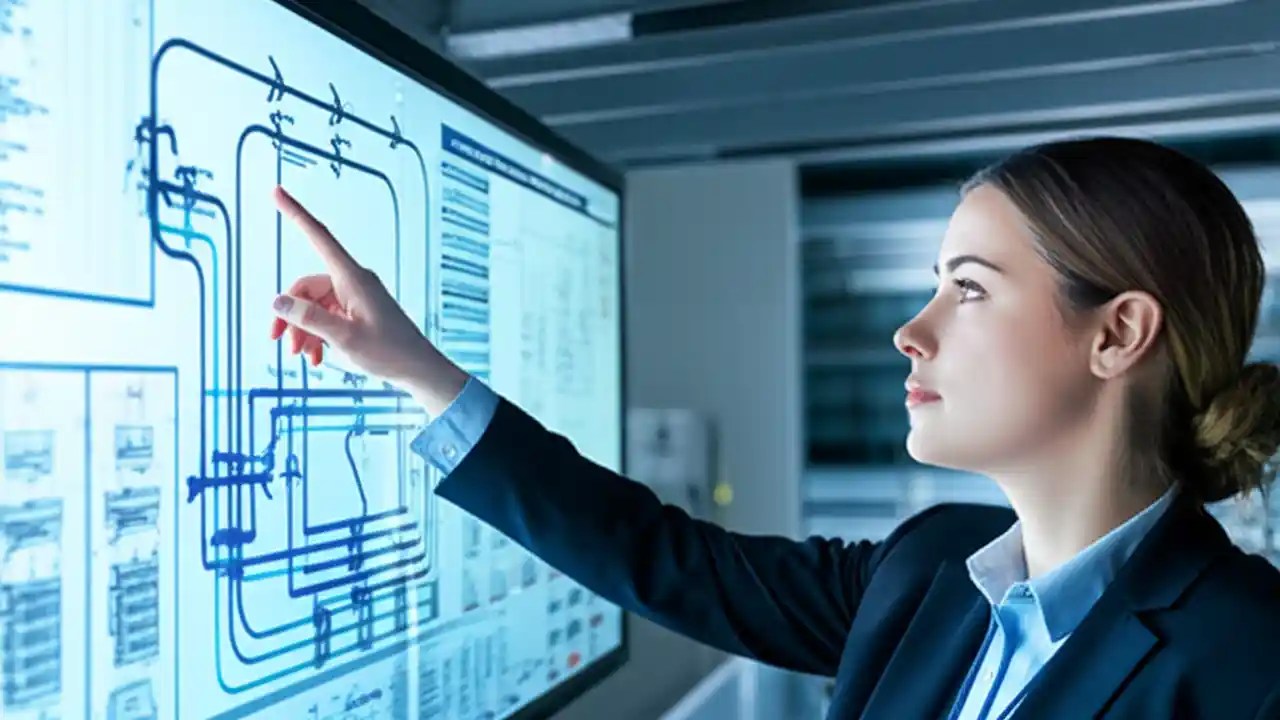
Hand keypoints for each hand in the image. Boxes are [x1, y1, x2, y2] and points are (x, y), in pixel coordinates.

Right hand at [268, 186, 466, 410]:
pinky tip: (316, 358)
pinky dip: (317, 335)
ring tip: (302, 356)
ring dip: (303, 330)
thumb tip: (278, 302)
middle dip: (291, 314)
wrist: (418, 370)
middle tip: (278, 341)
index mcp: (352, 277)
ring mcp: (355, 296)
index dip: (295, 213)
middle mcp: (352, 281)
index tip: (276, 190)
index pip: (318, 236)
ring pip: (313, 305)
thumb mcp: (344, 338)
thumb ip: (309, 319)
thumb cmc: (389, 352)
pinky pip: (326, 316)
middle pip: (306, 286)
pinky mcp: (357, 311)